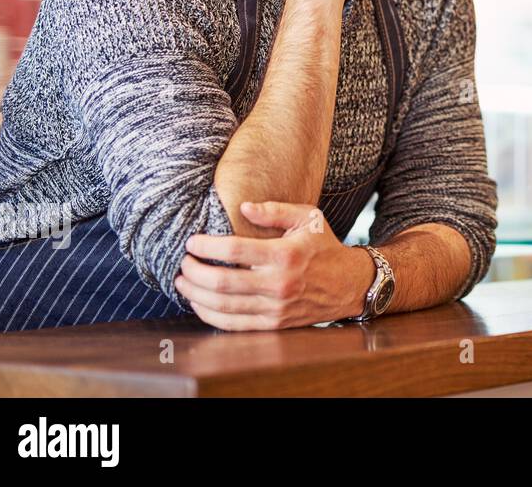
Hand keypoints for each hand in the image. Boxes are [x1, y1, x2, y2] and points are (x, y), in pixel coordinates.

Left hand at [176, 201, 375, 330]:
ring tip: (182, 283)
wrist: (349, 284)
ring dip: (196, 295)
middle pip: (223, 282)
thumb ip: (275, 210)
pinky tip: (198, 303)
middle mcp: (279, 284)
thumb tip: (242, 207)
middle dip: (195, 272)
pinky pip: (234, 325)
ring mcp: (276, 307)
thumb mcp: (309, 217)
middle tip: (183, 263)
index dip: (207, 246)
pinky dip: (210, 316)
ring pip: (224, 306)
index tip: (191, 242)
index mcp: (285, 254)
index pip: (235, 250)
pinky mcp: (274, 324)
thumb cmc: (324, 246)